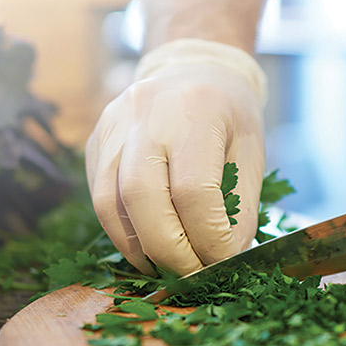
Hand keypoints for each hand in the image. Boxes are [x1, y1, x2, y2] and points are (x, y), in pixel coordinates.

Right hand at [86, 38, 267, 274]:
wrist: (193, 69)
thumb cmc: (229, 116)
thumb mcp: (251, 154)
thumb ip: (240, 208)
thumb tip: (223, 259)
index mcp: (197, 110)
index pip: (193, 189)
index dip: (207, 237)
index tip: (221, 261)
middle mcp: (147, 113)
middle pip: (142, 197)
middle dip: (168, 250)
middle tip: (191, 275)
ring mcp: (113, 127)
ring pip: (109, 203)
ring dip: (139, 248)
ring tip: (166, 267)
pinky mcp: (95, 143)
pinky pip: (100, 198)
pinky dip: (123, 232)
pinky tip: (148, 245)